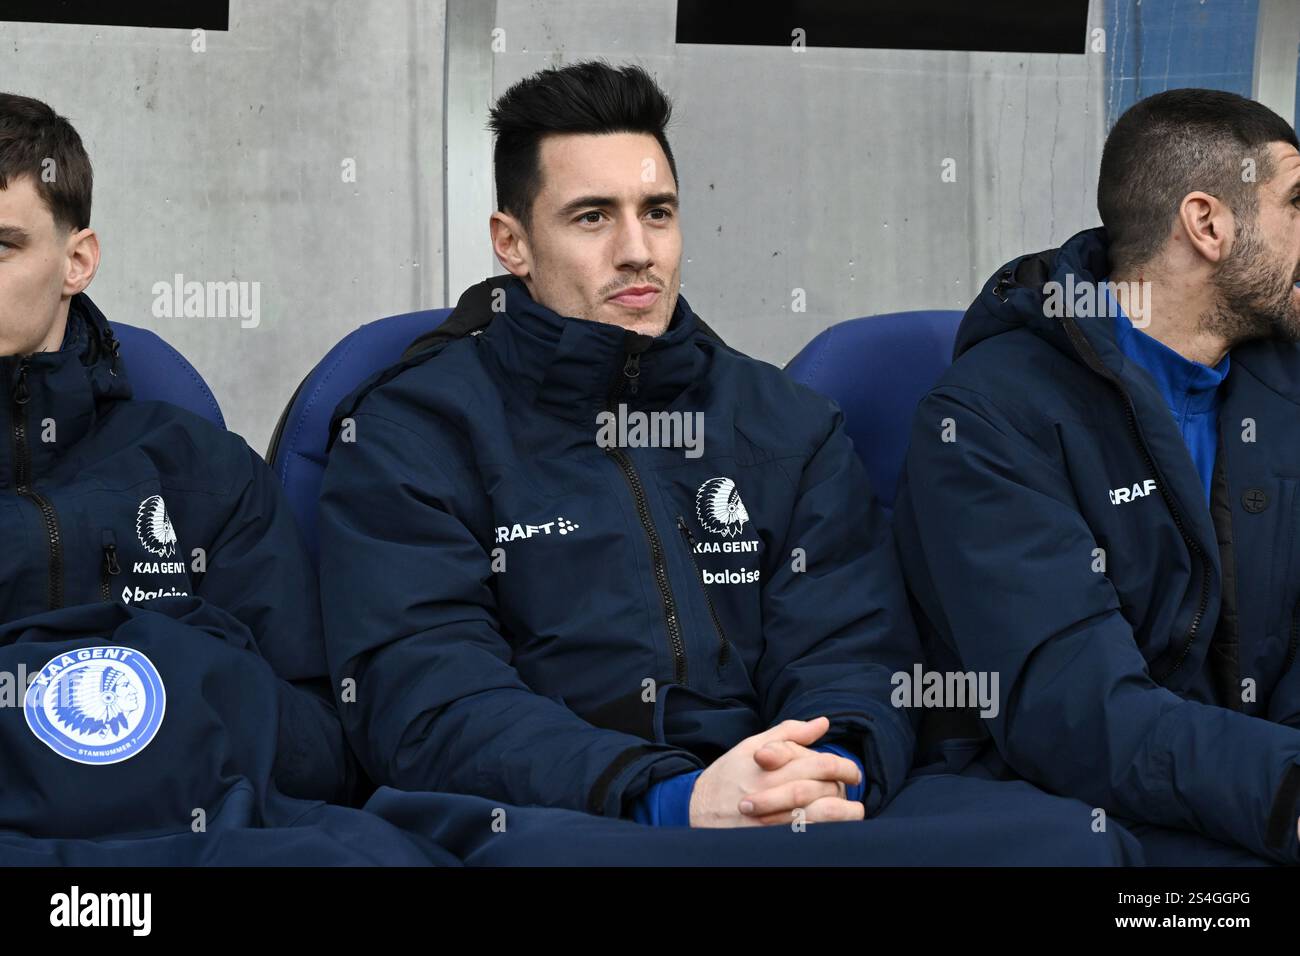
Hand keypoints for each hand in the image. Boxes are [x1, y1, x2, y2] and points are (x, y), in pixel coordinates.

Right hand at [688, 716, 862, 827]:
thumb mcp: (752, 745)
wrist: (696, 807)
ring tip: (854, 811)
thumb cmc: (728, 774)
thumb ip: (789, 733)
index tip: (852, 771)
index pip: (818, 764)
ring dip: (842, 814)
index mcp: (771, 765)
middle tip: (854, 789)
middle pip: (821, 788)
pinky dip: (823, 831)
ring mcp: (771, 817)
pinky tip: (833, 828)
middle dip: (844, 788)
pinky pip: (803, 835)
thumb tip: (822, 723)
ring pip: (817, 815)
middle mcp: (772, 790)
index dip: (842, 767)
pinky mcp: (769, 837)